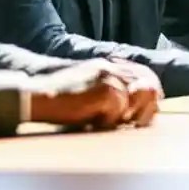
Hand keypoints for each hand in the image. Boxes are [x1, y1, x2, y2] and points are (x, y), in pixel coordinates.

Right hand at [28, 59, 159, 129]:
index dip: (151, 95)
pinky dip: (107, 120)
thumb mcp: (91, 94)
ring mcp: (109, 76)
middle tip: (133, 124)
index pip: (145, 74)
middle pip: (149, 85)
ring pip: (134, 100)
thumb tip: (137, 110)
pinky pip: (119, 109)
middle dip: (146, 108)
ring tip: (104, 122)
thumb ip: (113, 95)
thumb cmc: (61, 102)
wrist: (37, 97)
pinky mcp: (105, 88)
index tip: (146, 114)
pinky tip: (90, 120)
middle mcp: (112, 67)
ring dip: (123, 116)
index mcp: (110, 65)